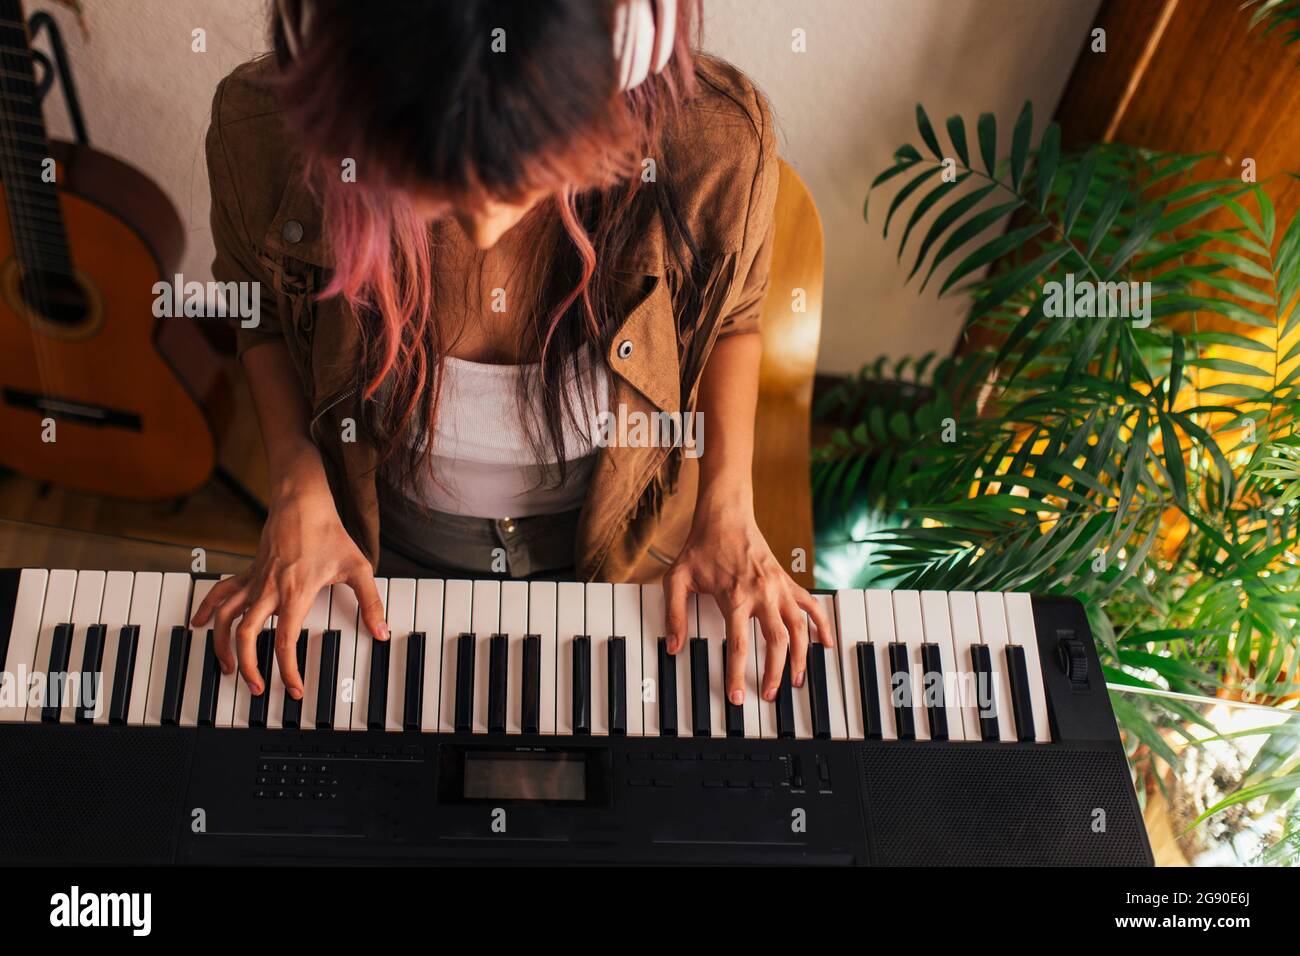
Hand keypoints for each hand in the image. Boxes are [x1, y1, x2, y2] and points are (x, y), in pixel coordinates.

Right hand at [189, 488, 386, 697]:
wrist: (303, 503)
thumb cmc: (330, 533)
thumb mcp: (358, 568)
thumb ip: (370, 602)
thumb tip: (382, 631)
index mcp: (295, 593)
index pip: (286, 640)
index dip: (288, 669)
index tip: (294, 688)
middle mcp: (269, 590)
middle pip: (247, 635)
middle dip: (249, 666)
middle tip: (257, 688)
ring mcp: (255, 580)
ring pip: (227, 617)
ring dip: (222, 645)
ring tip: (227, 667)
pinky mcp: (249, 571)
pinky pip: (221, 592)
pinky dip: (207, 608)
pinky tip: (199, 624)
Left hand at [663, 507, 830, 705]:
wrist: (725, 515)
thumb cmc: (701, 547)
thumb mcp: (677, 579)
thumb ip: (674, 614)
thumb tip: (674, 647)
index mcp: (735, 597)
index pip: (740, 646)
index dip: (739, 675)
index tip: (737, 697)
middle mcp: (762, 594)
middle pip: (777, 642)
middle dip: (775, 673)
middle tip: (771, 696)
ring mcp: (779, 587)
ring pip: (800, 628)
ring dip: (801, 657)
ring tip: (797, 680)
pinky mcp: (788, 581)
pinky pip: (812, 605)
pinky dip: (822, 624)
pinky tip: (825, 643)